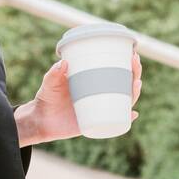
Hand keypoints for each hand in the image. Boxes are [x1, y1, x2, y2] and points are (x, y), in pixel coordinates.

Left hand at [21, 48, 142, 144]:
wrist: (40, 120)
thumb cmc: (46, 97)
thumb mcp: (50, 82)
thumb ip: (54, 73)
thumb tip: (63, 63)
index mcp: (93, 83)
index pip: (115, 71)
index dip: (127, 64)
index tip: (133, 54)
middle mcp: (100, 96)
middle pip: (124, 85)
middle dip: (134, 74)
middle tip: (135, 63)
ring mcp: (99, 110)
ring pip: (123, 102)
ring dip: (134, 94)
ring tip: (137, 84)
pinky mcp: (96, 124)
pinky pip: (115, 122)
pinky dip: (126, 119)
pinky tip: (133, 114)